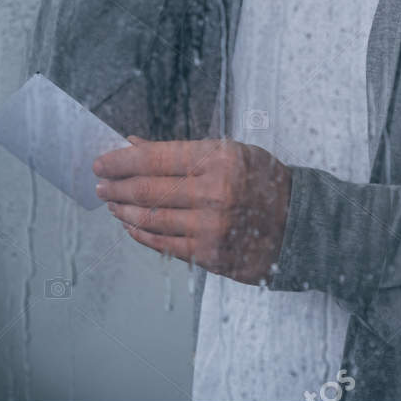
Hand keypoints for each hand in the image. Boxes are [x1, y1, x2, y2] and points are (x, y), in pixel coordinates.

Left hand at [94, 136, 291, 283]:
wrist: (301, 224)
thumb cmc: (264, 182)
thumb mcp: (229, 152)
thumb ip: (181, 151)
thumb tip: (134, 145)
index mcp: (219, 159)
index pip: (154, 158)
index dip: (120, 161)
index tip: (101, 162)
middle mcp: (214, 193)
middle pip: (147, 189)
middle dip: (116, 186)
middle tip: (100, 184)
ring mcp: (211, 227)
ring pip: (151, 219)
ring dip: (124, 210)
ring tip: (112, 203)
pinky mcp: (211, 255)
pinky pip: (164, 244)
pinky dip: (142, 233)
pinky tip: (131, 225)